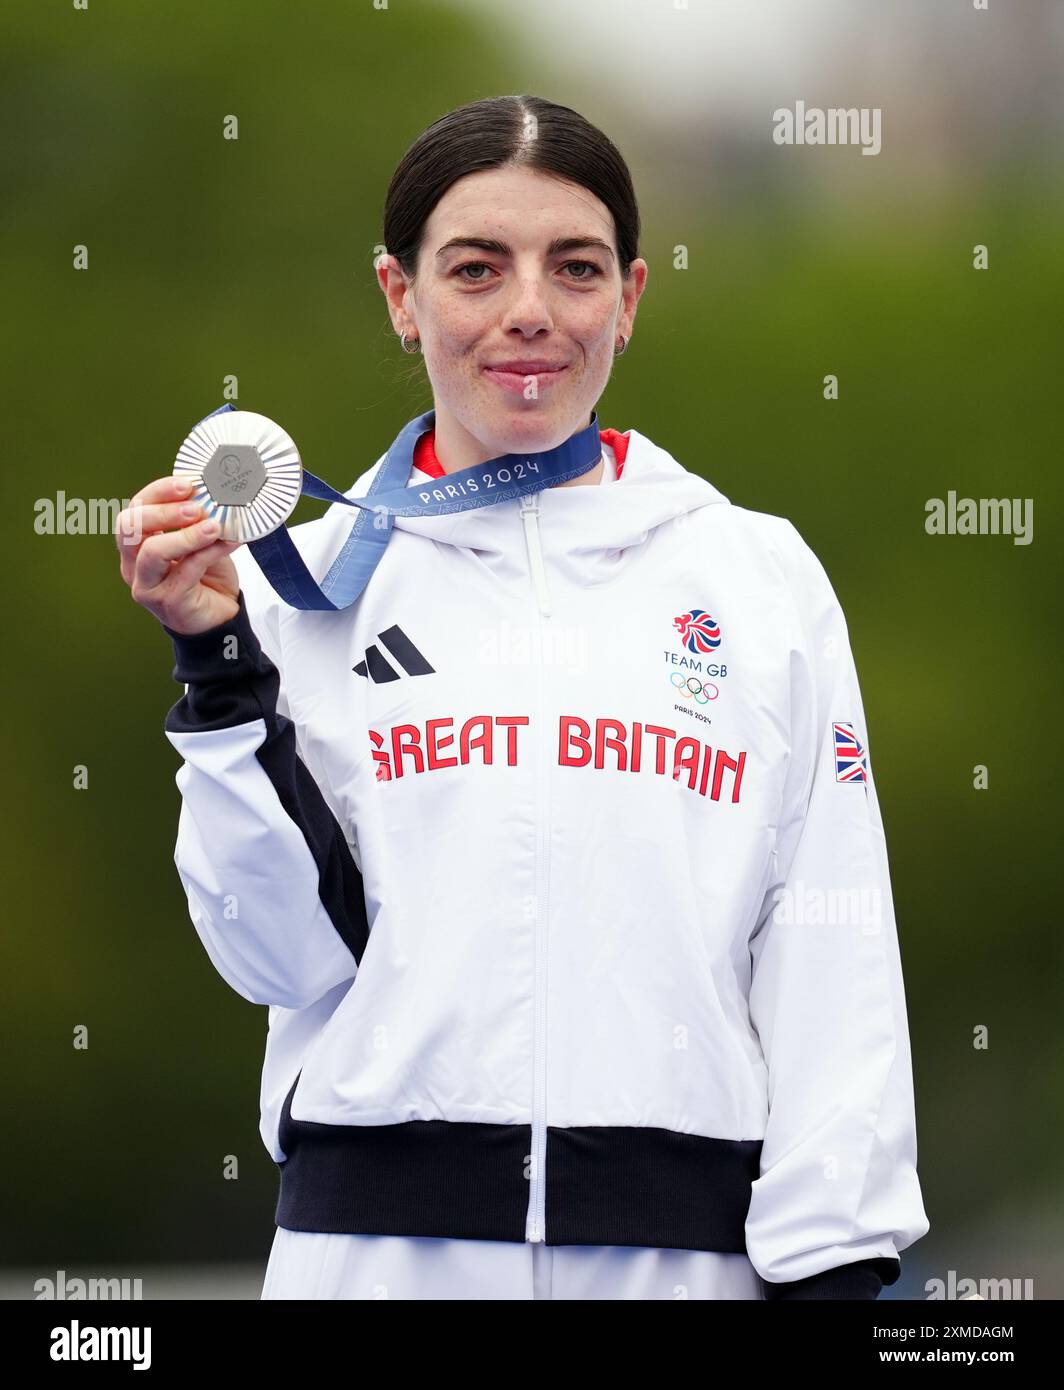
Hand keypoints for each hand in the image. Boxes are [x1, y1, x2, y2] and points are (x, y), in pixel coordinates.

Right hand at [115, 476, 240, 636]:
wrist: (220, 616)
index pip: (134, 511)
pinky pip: (186, 572)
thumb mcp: (199, 542)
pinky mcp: (168, 602)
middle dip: (164, 512)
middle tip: (196, 507)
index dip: (157, 493)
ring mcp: (146, 586)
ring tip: (213, 526)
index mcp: (136, 545)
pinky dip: (209, 553)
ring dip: (185, 535)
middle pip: (130, 528)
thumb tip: (215, 493)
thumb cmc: (206, 576)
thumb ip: (198, 522)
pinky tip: (230, 542)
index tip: (187, 484)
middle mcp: (133, 565)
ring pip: (152, 553)